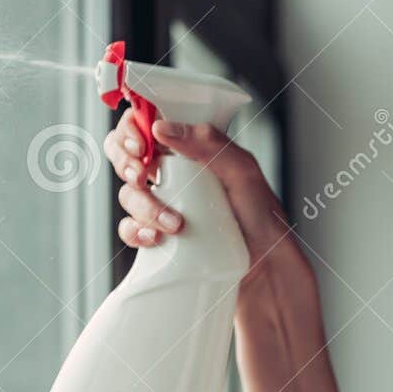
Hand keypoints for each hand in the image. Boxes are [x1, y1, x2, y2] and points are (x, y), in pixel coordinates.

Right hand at [101, 109, 303, 281]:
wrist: (267, 266)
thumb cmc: (263, 217)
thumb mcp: (244, 172)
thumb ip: (211, 144)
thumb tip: (163, 129)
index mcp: (191, 150)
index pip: (147, 125)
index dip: (131, 129)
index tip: (140, 145)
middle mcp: (173, 174)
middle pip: (126, 156)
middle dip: (125, 163)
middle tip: (141, 177)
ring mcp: (163, 204)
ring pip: (128, 194)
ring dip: (142, 206)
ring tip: (174, 222)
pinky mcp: (159, 235)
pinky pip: (131, 229)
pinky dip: (136, 232)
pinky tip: (154, 238)